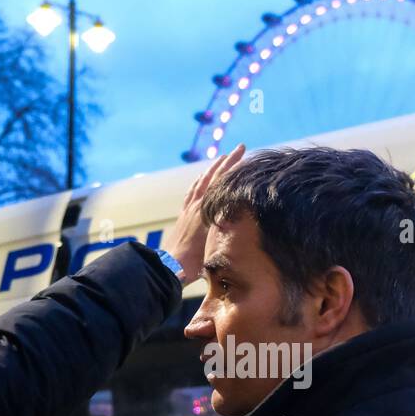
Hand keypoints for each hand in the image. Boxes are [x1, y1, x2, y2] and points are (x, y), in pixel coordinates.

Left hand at [162, 144, 244, 281]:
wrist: (172, 266)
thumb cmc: (195, 260)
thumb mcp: (216, 241)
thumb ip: (227, 226)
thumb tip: (242, 216)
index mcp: (206, 208)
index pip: (222, 179)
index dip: (233, 164)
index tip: (243, 150)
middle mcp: (197, 204)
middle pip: (213, 176)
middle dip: (226, 161)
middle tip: (237, 149)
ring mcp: (188, 209)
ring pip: (201, 182)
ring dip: (211, 170)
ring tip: (219, 160)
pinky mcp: (182, 216)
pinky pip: (191, 194)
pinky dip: (197, 184)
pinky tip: (199, 181)